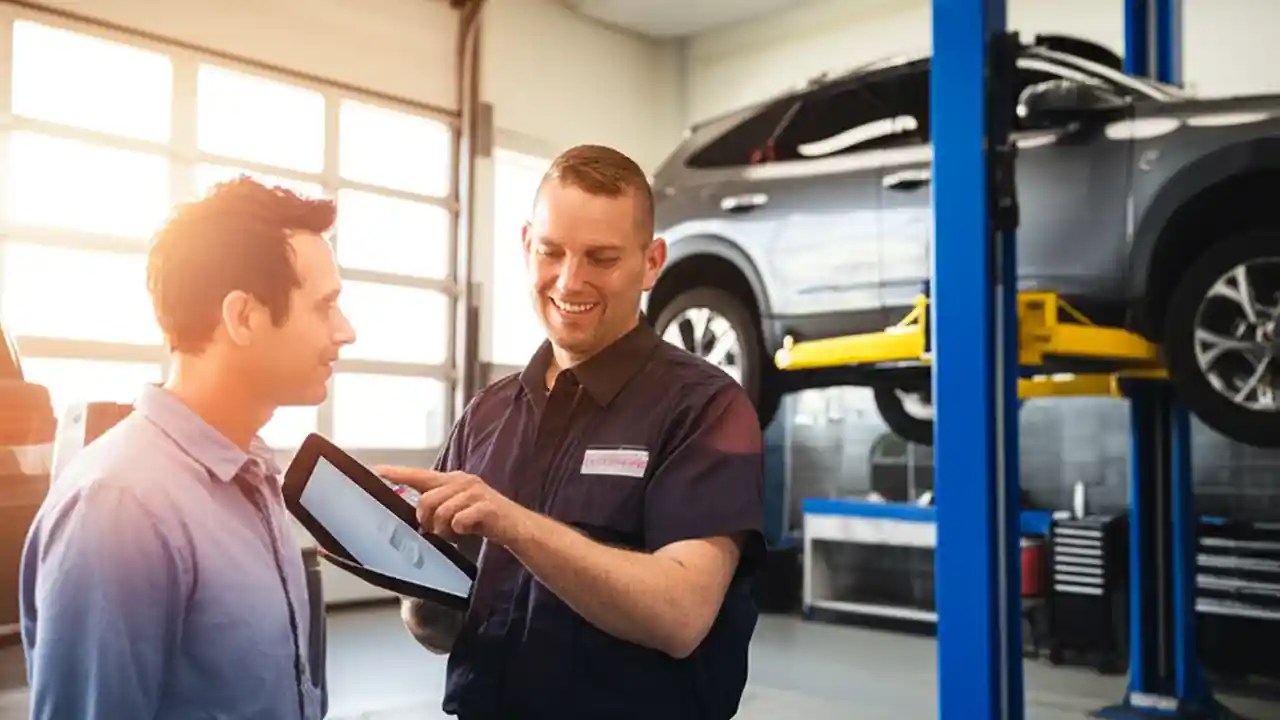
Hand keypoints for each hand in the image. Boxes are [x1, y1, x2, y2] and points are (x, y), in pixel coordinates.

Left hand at [374, 466, 530, 545]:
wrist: (518, 526)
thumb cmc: (485, 519)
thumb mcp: (457, 510)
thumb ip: (437, 508)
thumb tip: (418, 520)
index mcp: (453, 480)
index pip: (419, 475)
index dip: (397, 474)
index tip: (376, 471)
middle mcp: (463, 481)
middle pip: (426, 500)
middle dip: (428, 520)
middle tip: (439, 529)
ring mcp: (476, 492)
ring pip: (441, 513)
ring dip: (445, 529)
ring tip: (457, 531)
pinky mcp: (487, 506)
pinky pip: (458, 521)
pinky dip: (460, 530)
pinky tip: (470, 530)